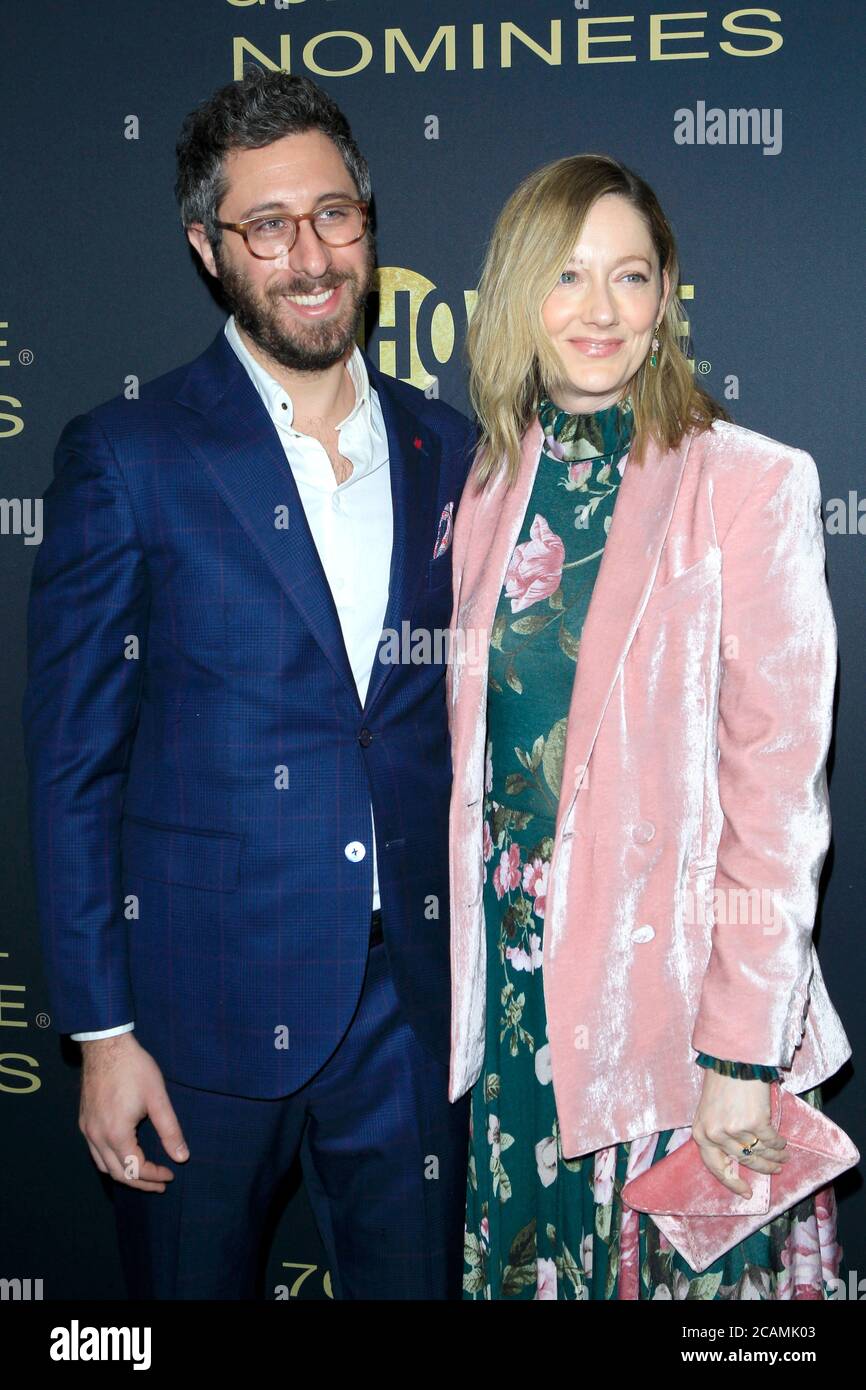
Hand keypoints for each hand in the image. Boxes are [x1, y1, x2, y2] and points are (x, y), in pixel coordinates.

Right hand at [78, 1032, 188, 1191]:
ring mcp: (87, 1130)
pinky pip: (95, 1152)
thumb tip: (182, 1157)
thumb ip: (170, 1130)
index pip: (135, 1169)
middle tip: (161, 1184)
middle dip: (141, 1182)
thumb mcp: (157, 1098)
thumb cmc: (134, 1069)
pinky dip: (111, 1161)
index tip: (171, 1174)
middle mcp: (96, 1137)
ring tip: (145, 1175)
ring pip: (103, 1165)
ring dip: (124, 1174)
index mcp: (116, 1133)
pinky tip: (125, 1155)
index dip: (154, 1176)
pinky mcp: (84, 1121)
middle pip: (117, 1173)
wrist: (106, 1045)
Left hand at [691, 1068, 788, 1196]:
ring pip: (760, 1152)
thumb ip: (717, 1134)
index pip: (715, 1167)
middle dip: (763, 1168)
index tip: (746, 1192)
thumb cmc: (721, 1083)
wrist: (733, 1059)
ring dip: (774, 1157)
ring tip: (784, 1157)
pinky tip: (783, 1142)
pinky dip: (779, 1143)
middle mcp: (715, 1134)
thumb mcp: (708, 1111)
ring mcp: (735, 1129)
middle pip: (743, 1161)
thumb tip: (734, 1161)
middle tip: (776, 1170)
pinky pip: (771, 1140)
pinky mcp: (755, 1122)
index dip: (732, 1182)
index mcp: (701, 1133)